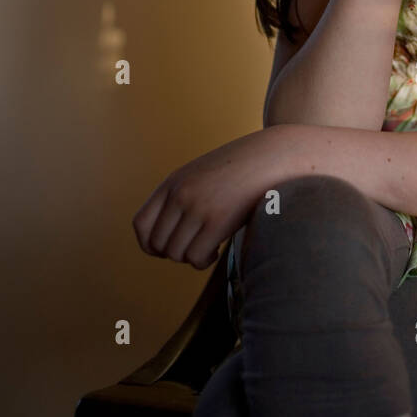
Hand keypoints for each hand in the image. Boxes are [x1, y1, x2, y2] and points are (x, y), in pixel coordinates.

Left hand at [131, 130, 270, 269]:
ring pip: (175, 254)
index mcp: (173, 182)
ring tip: (209, 248)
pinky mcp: (217, 220)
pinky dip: (204, 261)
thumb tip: (171, 234)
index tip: (168, 248)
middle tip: (195, 247)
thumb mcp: (204, 174)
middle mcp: (180, 194)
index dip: (150, 244)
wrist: (276, 155)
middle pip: (157, 244)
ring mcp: (198, 206)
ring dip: (191, 258)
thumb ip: (184, 195)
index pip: (140, 225)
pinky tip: (218, 250)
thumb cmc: (244, 168)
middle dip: (174, 254)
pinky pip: (196, 257)